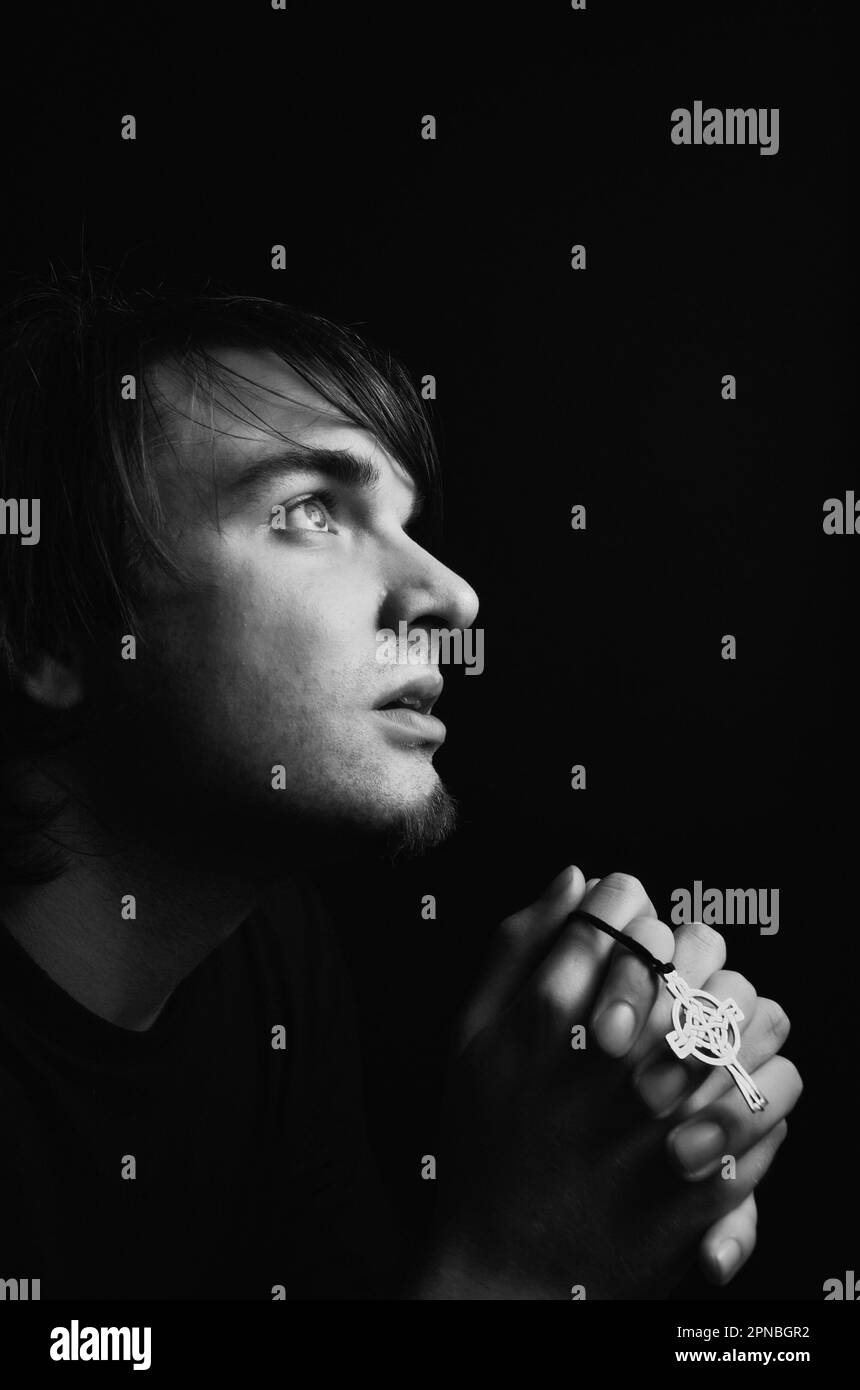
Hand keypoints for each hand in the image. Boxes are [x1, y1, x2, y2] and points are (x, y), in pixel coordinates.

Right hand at [417, 869, 800, 1298]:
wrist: (507, 1273)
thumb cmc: (486, 1150)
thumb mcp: (470, 1038)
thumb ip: (516, 947)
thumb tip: (572, 878)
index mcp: (551, 1012)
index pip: (622, 906)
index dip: (628, 905)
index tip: (626, 925)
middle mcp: (617, 1052)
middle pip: (697, 946)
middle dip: (689, 955)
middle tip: (671, 985)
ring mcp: (671, 1110)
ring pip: (751, 1009)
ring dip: (736, 1012)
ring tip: (707, 1036)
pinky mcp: (712, 1168)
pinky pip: (777, 1090)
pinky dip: (765, 1082)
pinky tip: (730, 1092)